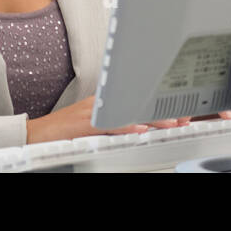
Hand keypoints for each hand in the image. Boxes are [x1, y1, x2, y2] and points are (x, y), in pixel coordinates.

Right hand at [26, 95, 230, 144]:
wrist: (39, 134)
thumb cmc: (71, 127)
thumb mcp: (102, 120)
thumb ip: (125, 119)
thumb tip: (149, 123)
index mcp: (114, 97)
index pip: (145, 96)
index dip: (168, 100)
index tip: (190, 106)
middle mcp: (108, 99)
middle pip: (143, 100)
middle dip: (168, 107)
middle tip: (190, 113)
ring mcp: (97, 109)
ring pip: (130, 110)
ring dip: (154, 117)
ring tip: (173, 121)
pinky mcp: (85, 122)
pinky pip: (109, 124)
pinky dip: (125, 126)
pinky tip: (139, 129)